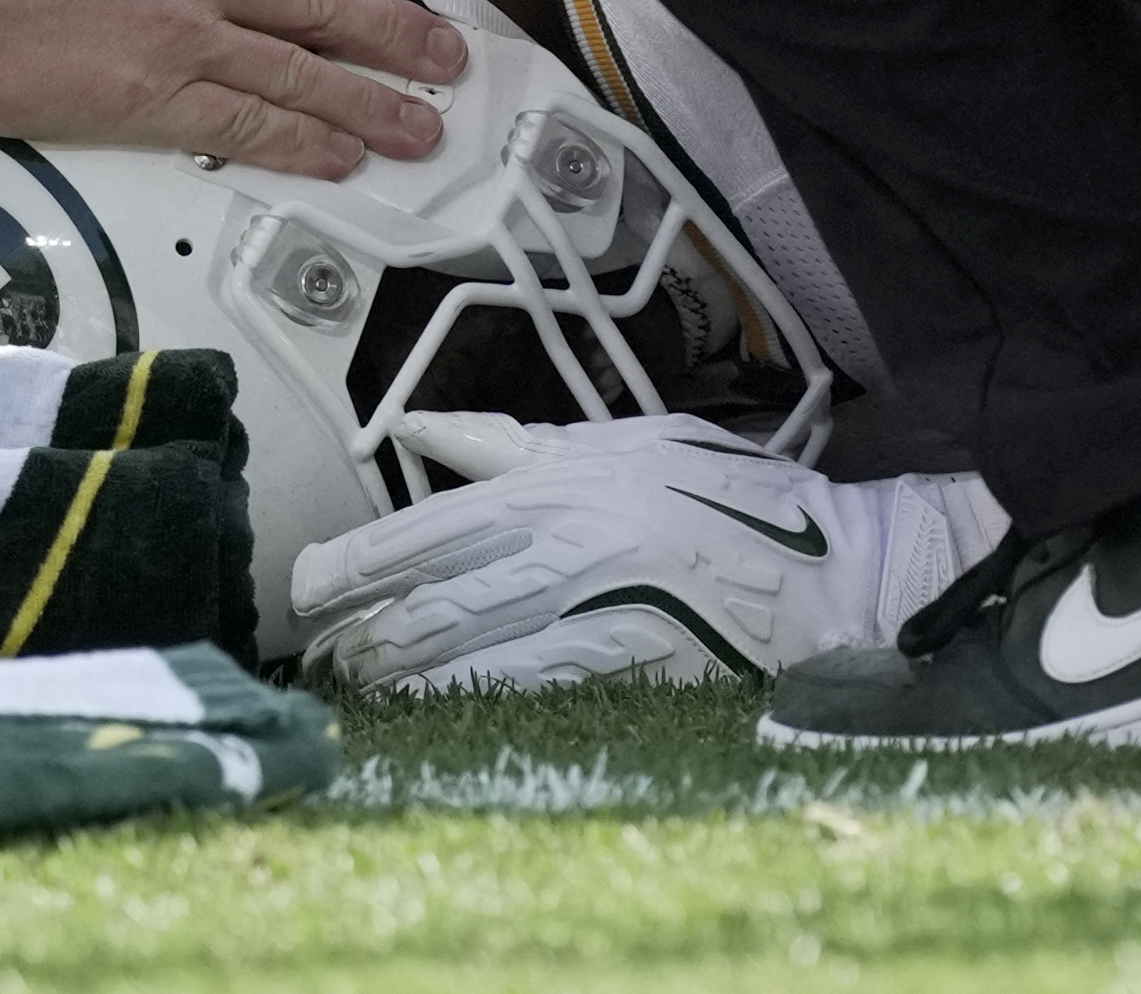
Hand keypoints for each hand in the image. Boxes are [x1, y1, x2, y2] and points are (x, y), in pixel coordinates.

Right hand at [0, 0, 468, 178]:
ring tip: (424, 126)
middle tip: (451, 53)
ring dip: (372, 103)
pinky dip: (300, 143)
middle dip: (395, 31)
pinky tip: (340, 159)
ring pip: (300, 72)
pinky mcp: (148, 100)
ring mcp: (180, 36)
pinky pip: (244, 125)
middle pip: (320, 0)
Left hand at [292, 414, 896, 692]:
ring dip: (401, 669)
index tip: (303, 586)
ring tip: (354, 686)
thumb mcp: (624, 445)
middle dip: (363, 625)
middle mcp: (570, 537)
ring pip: (471, 641)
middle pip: (435, 589)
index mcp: (560, 480)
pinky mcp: (635, 661)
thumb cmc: (727, 499)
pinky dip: (472, 697)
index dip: (357, 560)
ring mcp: (602, 602)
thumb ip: (513, 442)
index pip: (430, 523)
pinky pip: (533, 683)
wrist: (837, 568)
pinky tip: (430, 711)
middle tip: (314, 653)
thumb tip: (419, 429)